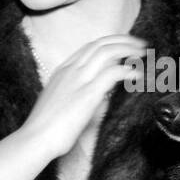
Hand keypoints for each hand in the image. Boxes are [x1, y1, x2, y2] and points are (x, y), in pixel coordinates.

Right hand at [23, 34, 148, 158]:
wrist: (35, 138)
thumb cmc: (46, 128)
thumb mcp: (60, 102)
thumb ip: (75, 93)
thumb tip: (95, 96)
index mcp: (63, 70)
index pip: (90, 47)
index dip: (110, 43)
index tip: (125, 45)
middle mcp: (71, 70)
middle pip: (101, 44)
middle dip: (123, 41)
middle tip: (141, 45)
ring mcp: (79, 79)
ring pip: (107, 52)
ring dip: (129, 49)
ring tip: (143, 54)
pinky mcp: (87, 94)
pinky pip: (113, 73)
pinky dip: (128, 71)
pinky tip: (138, 75)